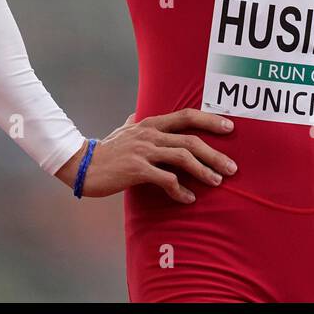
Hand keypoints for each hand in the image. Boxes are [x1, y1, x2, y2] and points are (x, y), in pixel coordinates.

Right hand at [54, 108, 236, 202]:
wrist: (81, 165)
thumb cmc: (105, 150)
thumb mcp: (122, 131)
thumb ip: (133, 123)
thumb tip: (136, 114)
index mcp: (150, 123)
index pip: (187, 116)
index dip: (210, 119)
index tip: (230, 127)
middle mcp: (150, 133)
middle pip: (191, 139)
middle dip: (215, 153)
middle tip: (232, 168)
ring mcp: (143, 150)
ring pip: (182, 157)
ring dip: (203, 171)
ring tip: (217, 182)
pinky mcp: (136, 169)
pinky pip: (166, 179)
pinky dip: (180, 190)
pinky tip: (189, 198)